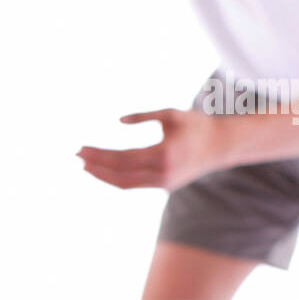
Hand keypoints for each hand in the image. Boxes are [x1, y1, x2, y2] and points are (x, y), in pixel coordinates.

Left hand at [77, 108, 227, 190]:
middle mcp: (162, 173)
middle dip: (96, 165)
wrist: (221, 146)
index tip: (81, 149)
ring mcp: (164, 183)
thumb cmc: (195, 124)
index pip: (122, 158)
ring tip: (86, 166)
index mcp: (163, 154)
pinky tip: (104, 170)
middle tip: (76, 156)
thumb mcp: (170, 113)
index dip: (99, 154)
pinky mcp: (165, 186)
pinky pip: (135, 185)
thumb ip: (145, 116)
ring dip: (104, 176)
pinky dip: (117, 179)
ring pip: (126, 184)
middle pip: (120, 174)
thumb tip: (119, 121)